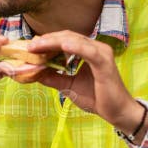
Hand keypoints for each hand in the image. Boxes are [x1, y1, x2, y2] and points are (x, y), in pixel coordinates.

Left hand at [26, 31, 146, 133]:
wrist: (117, 111)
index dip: (47, 41)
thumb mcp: (69, 86)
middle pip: (67, 36)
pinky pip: (87, 51)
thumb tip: (33, 71)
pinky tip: (61, 46)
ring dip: (54, 42)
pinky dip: (73, 47)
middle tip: (29, 45)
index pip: (64, 39)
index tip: (30, 46)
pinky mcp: (104, 61)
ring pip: (74, 40)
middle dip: (47, 39)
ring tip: (37, 45)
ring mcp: (101, 52)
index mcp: (88, 51)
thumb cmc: (96, 98)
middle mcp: (95, 47)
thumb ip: (52, 77)